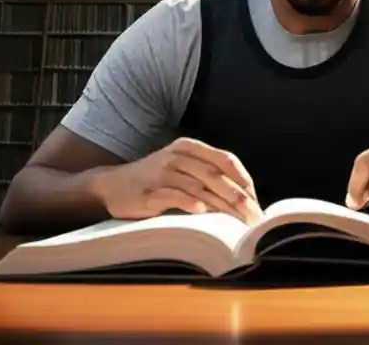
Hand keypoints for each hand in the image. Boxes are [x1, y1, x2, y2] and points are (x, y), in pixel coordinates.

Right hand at [96, 137, 263, 223]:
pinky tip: (203, 213)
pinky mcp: (149, 192)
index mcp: (189, 147)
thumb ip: (206, 175)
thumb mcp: (181, 168)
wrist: (112, 185)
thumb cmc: (154, 180)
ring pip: (199, 188)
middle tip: (253, 217)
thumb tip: (242, 197)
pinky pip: (175, 196)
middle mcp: (177, 156)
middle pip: (215, 175)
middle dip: (238, 197)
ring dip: (221, 206)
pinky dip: (190, 204)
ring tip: (237, 222)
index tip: (256, 200)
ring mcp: (162, 173)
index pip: (225, 159)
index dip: (244, 180)